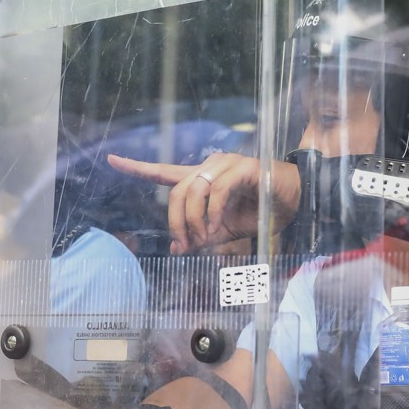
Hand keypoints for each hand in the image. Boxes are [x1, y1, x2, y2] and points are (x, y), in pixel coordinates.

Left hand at [107, 152, 300, 253]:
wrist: (297, 199)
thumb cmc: (263, 210)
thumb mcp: (228, 230)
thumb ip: (203, 236)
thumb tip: (179, 248)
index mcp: (203, 179)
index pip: (164, 171)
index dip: (137, 167)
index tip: (111, 160)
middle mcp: (210, 166)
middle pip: (175, 191)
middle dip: (175, 222)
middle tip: (185, 244)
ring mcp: (226, 165)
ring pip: (193, 191)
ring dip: (194, 220)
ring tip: (204, 238)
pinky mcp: (244, 168)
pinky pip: (218, 191)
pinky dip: (213, 212)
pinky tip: (217, 226)